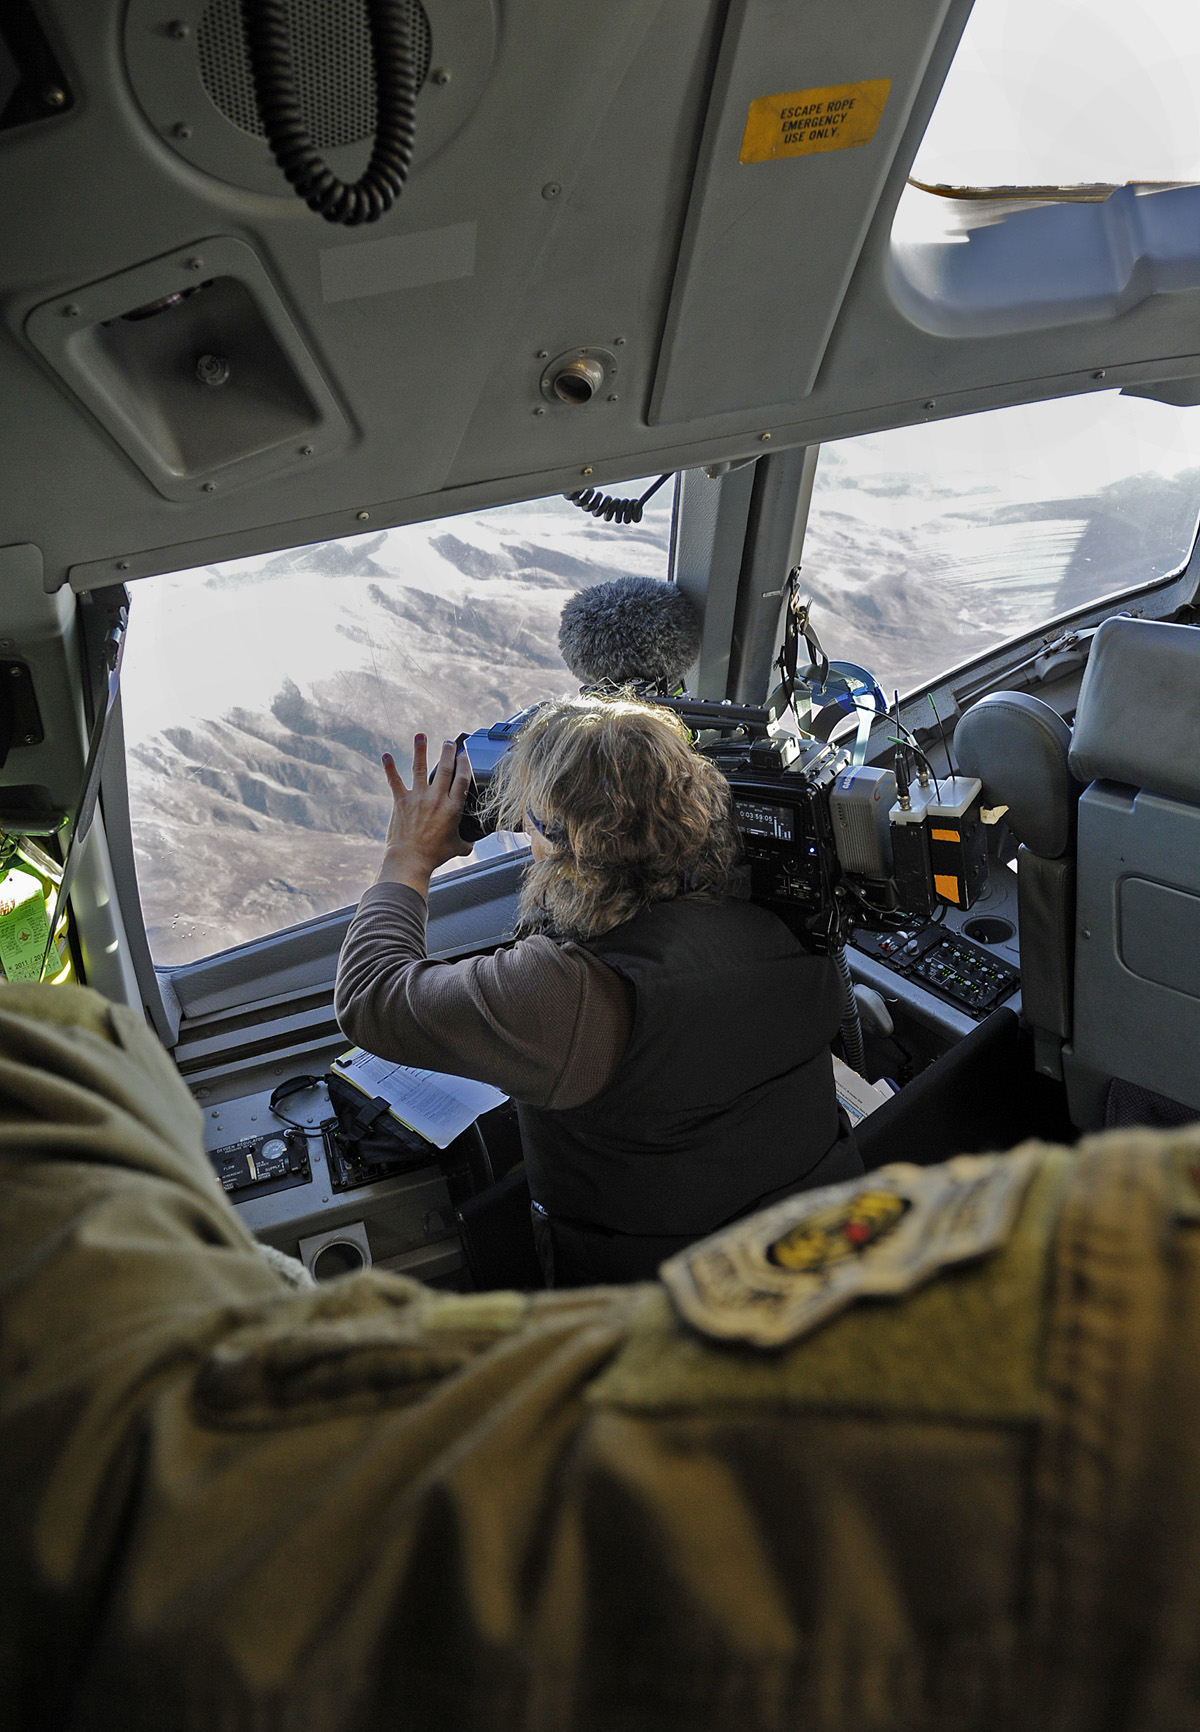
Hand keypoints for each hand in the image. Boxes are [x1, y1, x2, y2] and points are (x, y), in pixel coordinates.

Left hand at [376, 734, 472, 895]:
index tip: (465, 755)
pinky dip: (389, 768)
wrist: (410, 859)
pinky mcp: (401, 802)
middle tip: (449, 742)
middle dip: (448, 752)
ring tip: (420, 736)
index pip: (462, 779)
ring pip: (420, 768)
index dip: (464, 764)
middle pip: (445, 768)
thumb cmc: (434, 855)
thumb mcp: (458, 848)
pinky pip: (394, 781)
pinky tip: (385, 755)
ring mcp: (418, 798)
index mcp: (453, 807)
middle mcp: (436, 798)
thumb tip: (473, 842)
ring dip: (420, 750)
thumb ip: (467, 842)